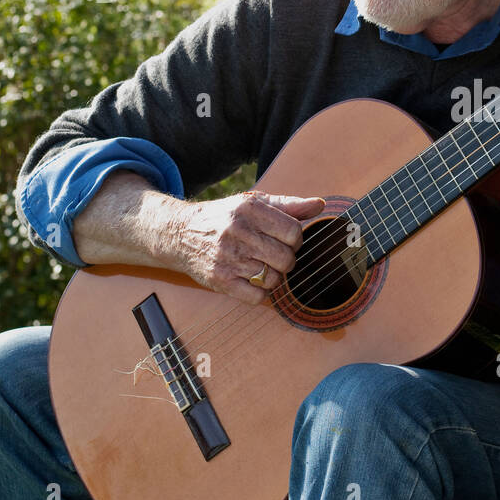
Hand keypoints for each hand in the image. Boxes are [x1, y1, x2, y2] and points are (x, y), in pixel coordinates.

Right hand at [164, 190, 325, 303]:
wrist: (180, 233)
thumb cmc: (225, 218)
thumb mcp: (254, 203)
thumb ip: (288, 205)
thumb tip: (319, 204)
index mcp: (249, 209)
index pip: (293, 231)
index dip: (296, 239)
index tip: (287, 240)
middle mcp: (238, 232)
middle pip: (286, 257)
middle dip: (287, 260)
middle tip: (276, 256)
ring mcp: (228, 257)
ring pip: (274, 278)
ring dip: (274, 276)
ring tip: (262, 266)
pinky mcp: (219, 280)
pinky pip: (257, 296)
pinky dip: (261, 292)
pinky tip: (252, 280)